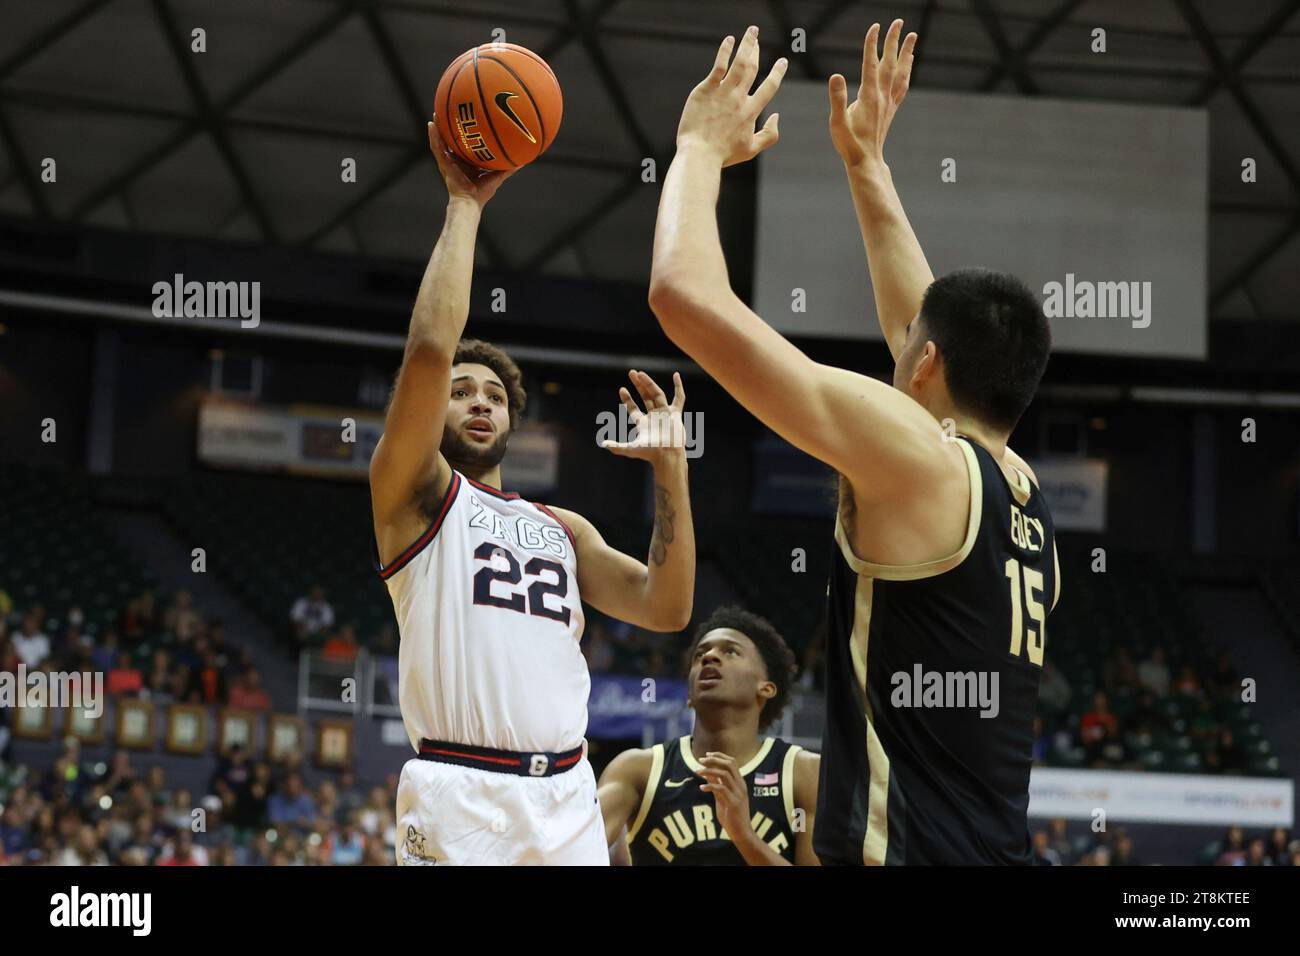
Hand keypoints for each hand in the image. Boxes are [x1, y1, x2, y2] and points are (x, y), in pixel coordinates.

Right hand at [428, 117, 516, 207]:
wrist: (469, 202)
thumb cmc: (481, 193)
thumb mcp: (497, 176)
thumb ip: (508, 168)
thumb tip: (524, 161)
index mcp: (467, 163)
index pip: (466, 146)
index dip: (466, 135)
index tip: (468, 121)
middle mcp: (456, 161)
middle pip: (452, 140)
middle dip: (450, 127)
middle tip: (451, 112)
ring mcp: (448, 162)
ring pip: (441, 141)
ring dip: (438, 127)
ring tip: (436, 112)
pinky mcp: (443, 163)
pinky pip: (436, 147)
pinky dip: (433, 135)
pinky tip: (431, 124)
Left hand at [599, 370, 686, 465]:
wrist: (668, 456)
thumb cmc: (651, 454)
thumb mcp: (631, 449)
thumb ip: (617, 446)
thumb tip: (603, 444)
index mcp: (643, 423)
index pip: (633, 408)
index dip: (627, 399)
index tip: (622, 389)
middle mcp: (654, 416)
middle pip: (645, 397)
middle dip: (638, 385)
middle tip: (632, 372)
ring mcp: (665, 414)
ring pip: (657, 394)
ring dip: (649, 383)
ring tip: (641, 373)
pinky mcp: (675, 414)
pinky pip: (679, 398)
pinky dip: (679, 387)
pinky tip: (675, 375)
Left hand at [676, 25, 786, 167]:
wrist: (700, 154)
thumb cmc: (723, 154)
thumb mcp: (751, 149)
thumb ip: (769, 134)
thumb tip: (777, 116)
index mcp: (751, 112)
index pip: (769, 87)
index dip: (777, 73)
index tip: (782, 61)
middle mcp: (739, 99)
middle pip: (752, 68)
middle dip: (756, 50)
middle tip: (757, 37)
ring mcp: (723, 92)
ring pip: (739, 63)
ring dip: (747, 44)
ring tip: (751, 31)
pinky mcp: (706, 90)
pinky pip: (719, 65)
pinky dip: (726, 51)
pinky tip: (730, 40)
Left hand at [698, 753, 751, 840]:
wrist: (741, 833)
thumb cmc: (731, 816)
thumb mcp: (722, 797)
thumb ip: (717, 785)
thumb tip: (707, 773)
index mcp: (740, 783)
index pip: (732, 762)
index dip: (719, 755)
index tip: (707, 754)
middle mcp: (741, 785)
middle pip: (729, 764)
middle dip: (714, 759)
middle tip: (700, 760)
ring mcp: (739, 794)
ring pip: (725, 774)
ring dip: (709, 771)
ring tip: (697, 772)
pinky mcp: (734, 803)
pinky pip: (721, 789)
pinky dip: (710, 786)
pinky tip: (702, 788)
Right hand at [828, 20, 917, 169]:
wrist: (866, 160)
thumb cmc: (849, 143)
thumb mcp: (837, 122)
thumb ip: (837, 98)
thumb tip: (835, 76)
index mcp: (869, 96)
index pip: (871, 64)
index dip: (872, 44)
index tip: (875, 26)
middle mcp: (882, 96)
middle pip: (890, 62)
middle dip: (894, 41)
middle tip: (898, 21)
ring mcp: (889, 102)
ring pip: (901, 71)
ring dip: (907, 52)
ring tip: (912, 36)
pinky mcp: (891, 108)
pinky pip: (903, 84)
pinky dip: (907, 70)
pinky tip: (909, 63)